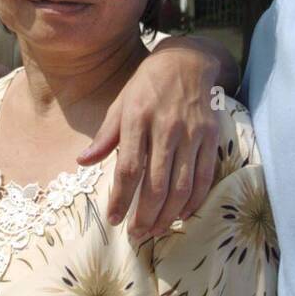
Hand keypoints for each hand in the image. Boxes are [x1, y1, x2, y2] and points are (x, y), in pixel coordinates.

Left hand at [78, 42, 227, 241]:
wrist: (185, 62)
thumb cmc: (146, 86)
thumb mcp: (119, 105)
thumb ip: (105, 137)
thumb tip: (83, 161)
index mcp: (137, 119)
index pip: (129, 168)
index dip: (121, 198)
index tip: (114, 219)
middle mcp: (166, 127)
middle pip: (156, 183)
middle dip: (145, 215)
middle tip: (136, 234)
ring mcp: (191, 133)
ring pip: (182, 185)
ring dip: (168, 214)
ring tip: (156, 230)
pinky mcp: (211, 137)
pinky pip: (204, 177)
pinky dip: (194, 201)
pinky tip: (182, 214)